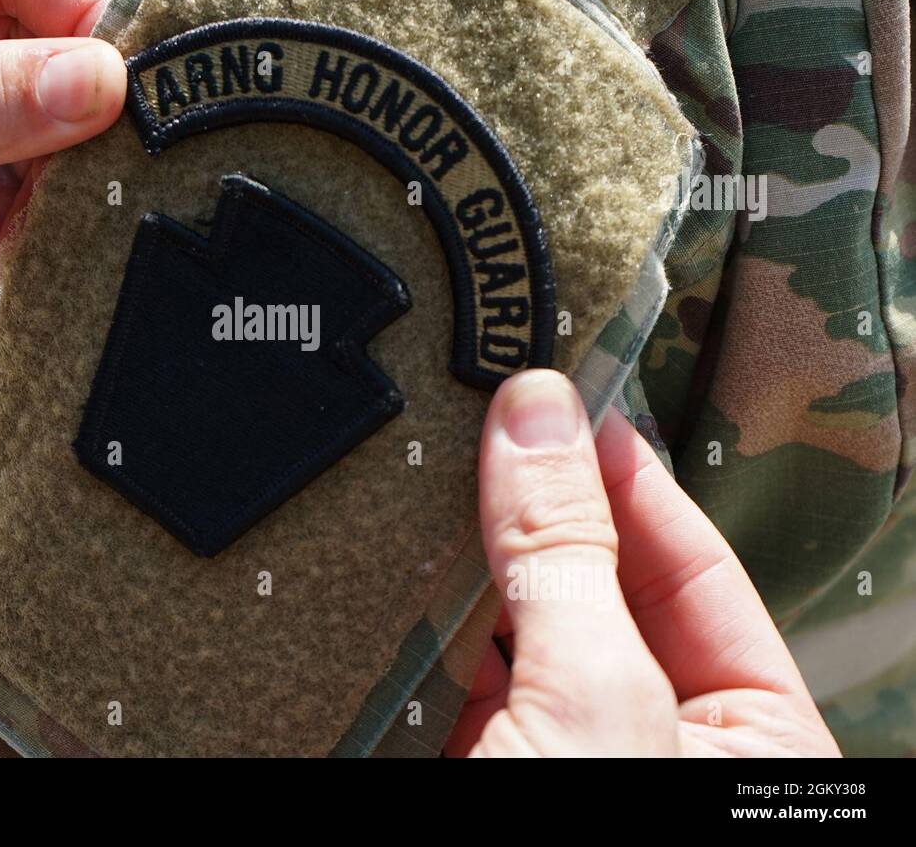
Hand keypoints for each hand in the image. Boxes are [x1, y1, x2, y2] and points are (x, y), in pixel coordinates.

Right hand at [446, 370, 839, 756]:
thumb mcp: (589, 698)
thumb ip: (566, 554)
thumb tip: (538, 411)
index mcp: (750, 743)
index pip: (698, 572)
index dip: (632, 476)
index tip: (569, 395)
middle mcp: (657, 738)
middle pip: (600, 587)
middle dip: (541, 506)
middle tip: (493, 416)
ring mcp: (561, 749)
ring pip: (521, 623)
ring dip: (472, 555)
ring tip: (433, 469)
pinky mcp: (476, 756)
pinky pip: (457, 667)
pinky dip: (424, 613)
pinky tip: (401, 550)